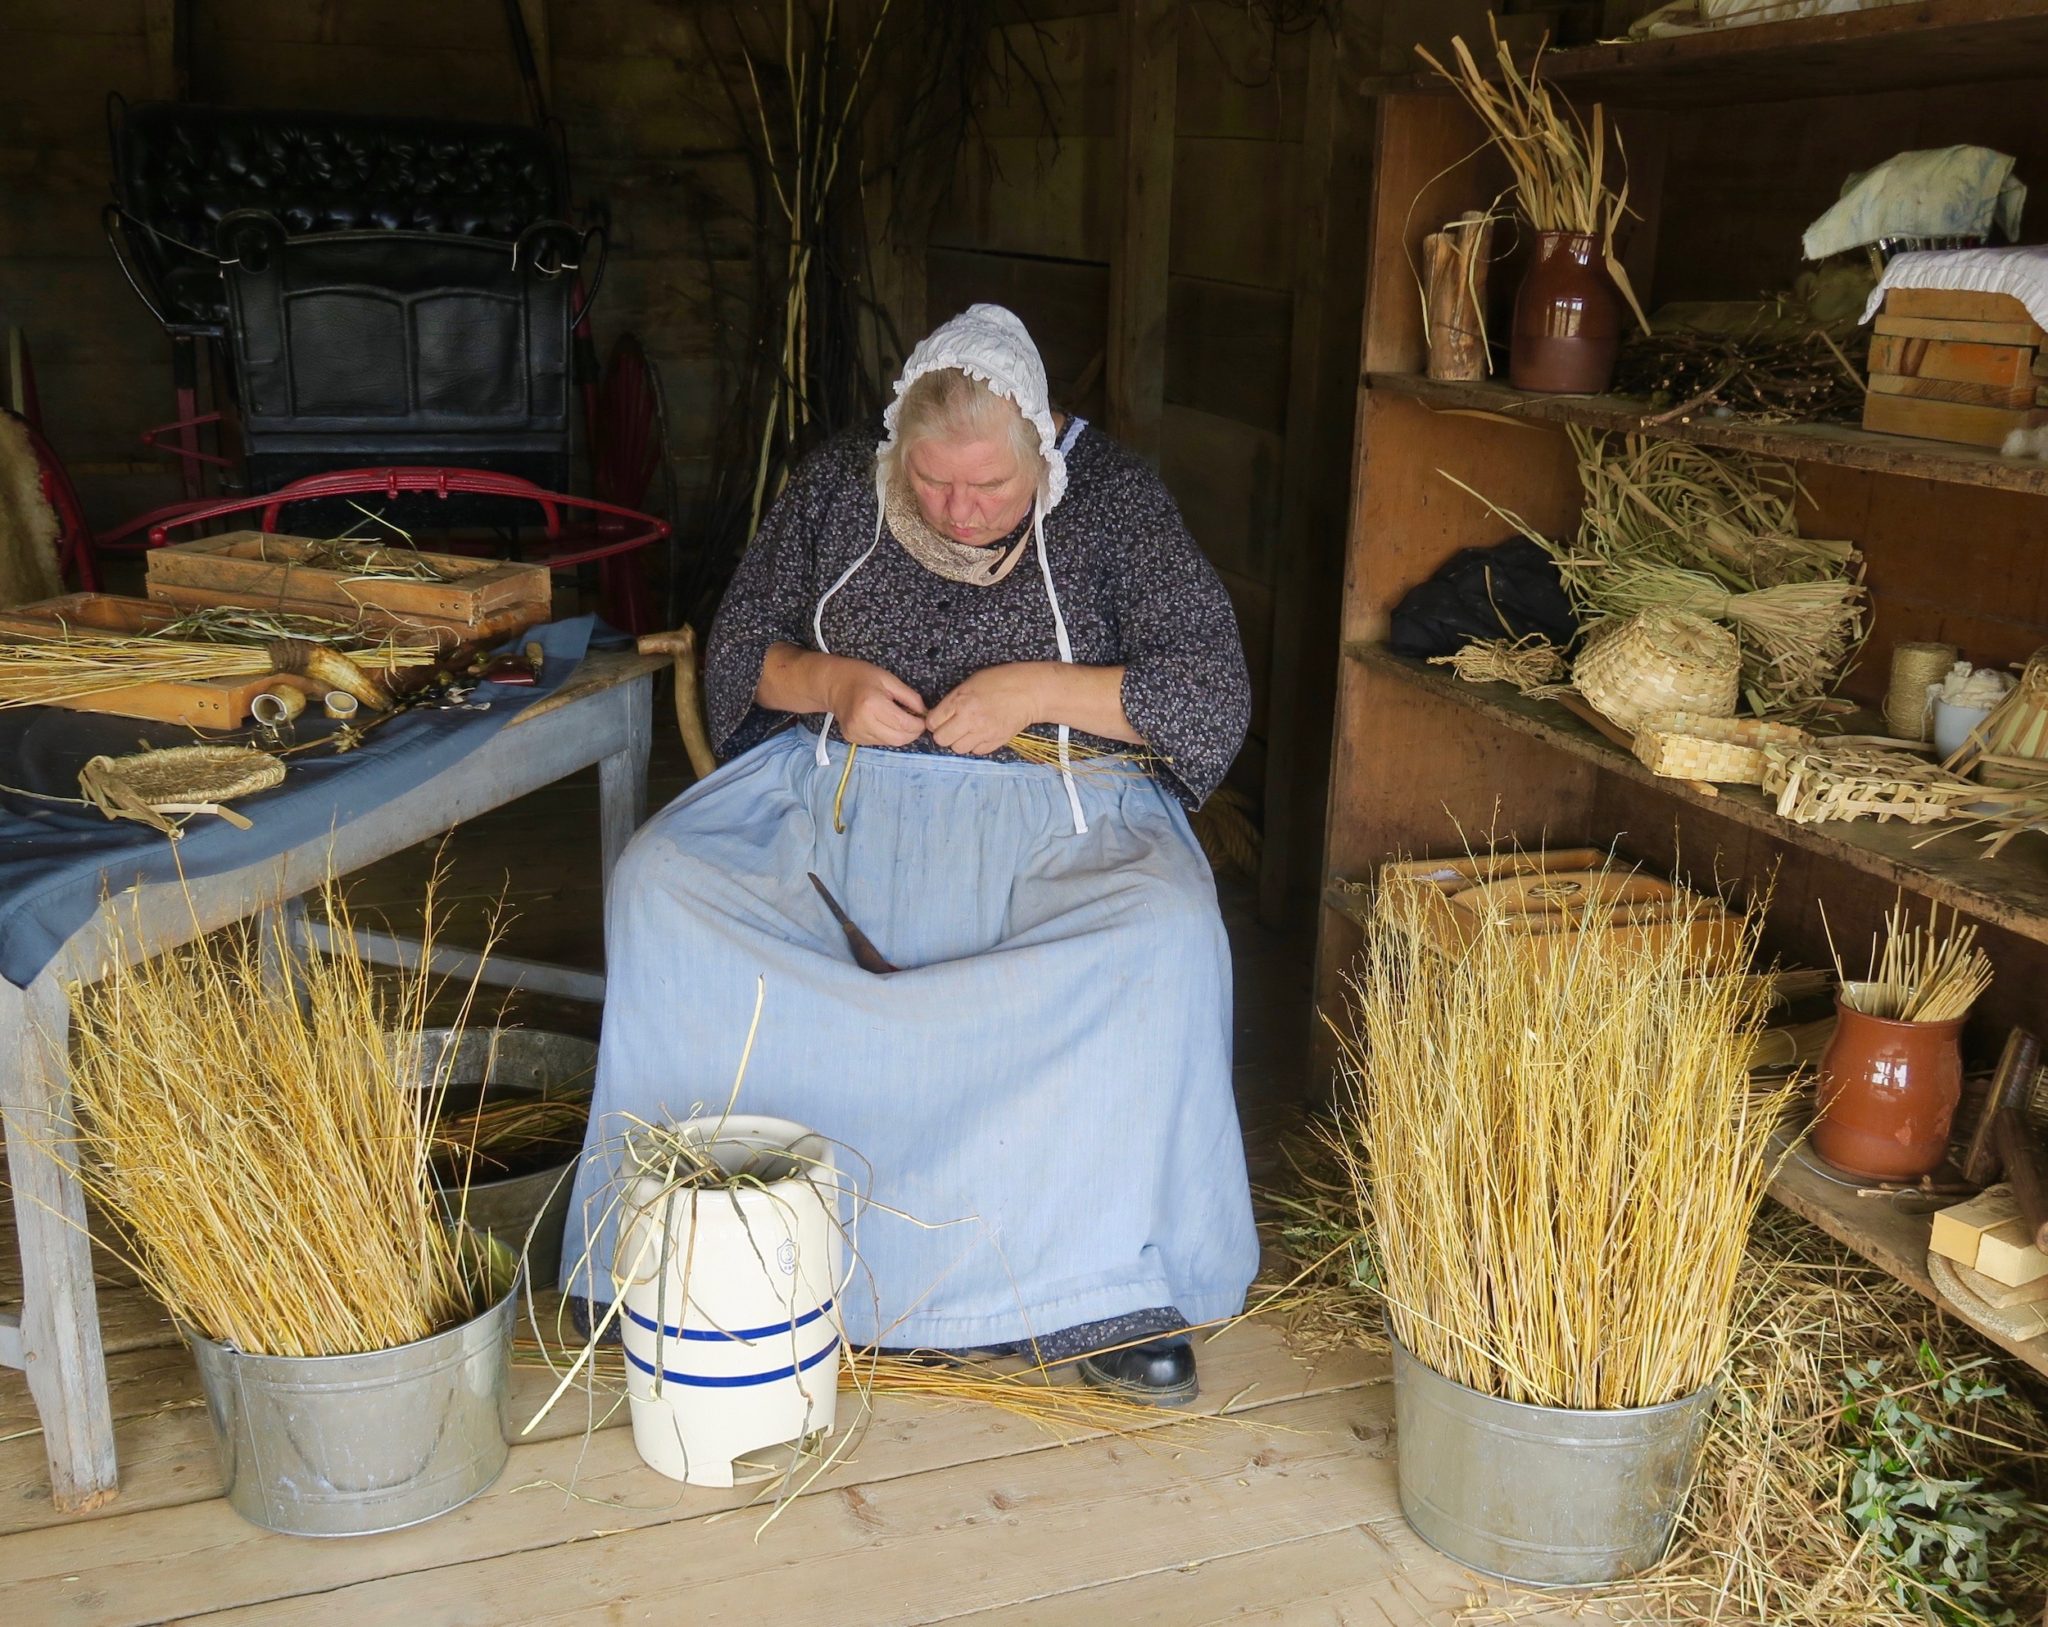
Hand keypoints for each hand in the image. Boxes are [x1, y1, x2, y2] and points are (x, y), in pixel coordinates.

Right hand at [825, 657, 926, 746]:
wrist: (833, 684)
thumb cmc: (861, 677)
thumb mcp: (889, 679)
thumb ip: (910, 697)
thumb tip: (925, 713)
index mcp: (872, 704)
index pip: (903, 725)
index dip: (918, 725)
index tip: (924, 719)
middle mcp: (863, 722)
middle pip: (898, 738)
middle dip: (912, 733)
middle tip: (916, 722)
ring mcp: (856, 733)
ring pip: (890, 743)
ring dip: (900, 734)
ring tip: (899, 720)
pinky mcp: (853, 739)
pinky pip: (879, 742)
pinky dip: (888, 735)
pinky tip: (885, 723)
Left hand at [928, 663, 1051, 755]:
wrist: (1029, 692)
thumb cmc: (1000, 681)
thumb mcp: (970, 683)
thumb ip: (953, 700)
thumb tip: (939, 716)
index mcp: (960, 701)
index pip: (933, 722)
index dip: (934, 721)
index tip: (940, 718)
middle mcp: (969, 720)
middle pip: (942, 739)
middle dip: (944, 733)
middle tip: (953, 726)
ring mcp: (983, 733)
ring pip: (958, 749)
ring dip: (960, 741)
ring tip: (969, 730)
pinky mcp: (995, 742)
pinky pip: (976, 751)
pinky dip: (976, 745)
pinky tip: (981, 733)